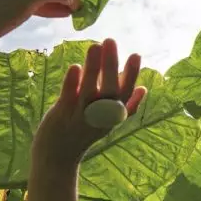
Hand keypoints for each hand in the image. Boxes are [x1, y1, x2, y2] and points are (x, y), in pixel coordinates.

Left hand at [34, 39, 146, 166]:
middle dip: (111, 65)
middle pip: (109, 90)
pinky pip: (69, 99)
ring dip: (93, 68)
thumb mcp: (108, 122)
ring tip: (95, 46)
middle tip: (110, 40)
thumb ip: (126, 106)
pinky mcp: (62, 117)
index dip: (131, 75)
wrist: (56, 159)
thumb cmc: (82, 135)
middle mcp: (100, 117)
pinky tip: (75, 66)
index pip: (125, 93)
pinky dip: (72, 84)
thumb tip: (144, 88)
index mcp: (112, 115)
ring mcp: (80, 117)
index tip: (136, 55)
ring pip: (90, 92)